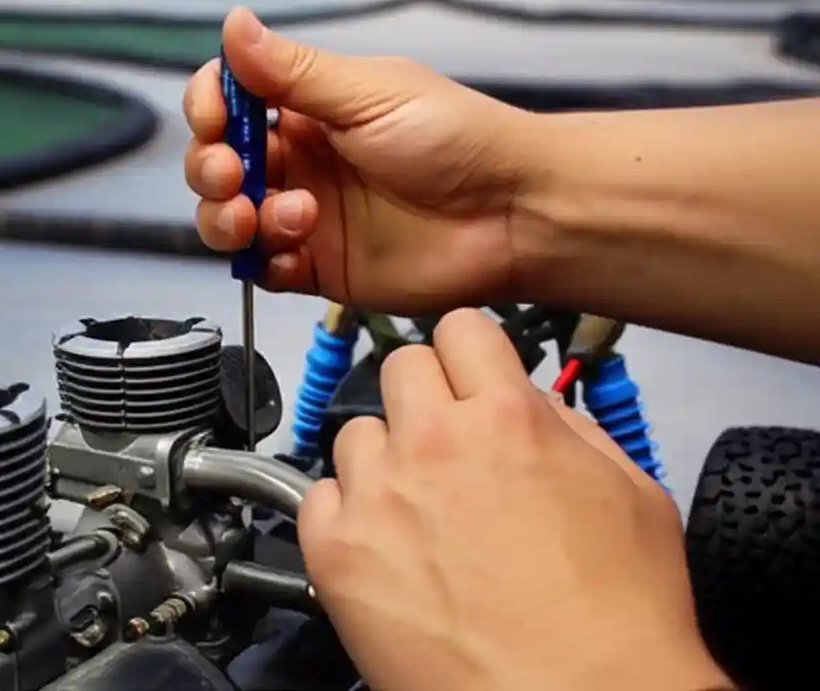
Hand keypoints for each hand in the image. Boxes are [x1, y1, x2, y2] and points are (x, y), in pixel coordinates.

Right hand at [184, 7, 541, 314]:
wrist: (513, 215)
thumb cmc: (463, 143)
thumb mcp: (370, 94)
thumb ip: (293, 71)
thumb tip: (236, 27)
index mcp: (310, 109)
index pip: (229, 102)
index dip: (209, 109)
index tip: (216, 118)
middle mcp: (301, 160)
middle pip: (216, 164)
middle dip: (211, 169)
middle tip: (235, 174)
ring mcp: (307, 215)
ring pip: (229, 220)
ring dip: (231, 218)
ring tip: (273, 215)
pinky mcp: (319, 266)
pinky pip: (264, 269)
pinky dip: (263, 261)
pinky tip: (295, 247)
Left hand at [298, 309, 731, 690]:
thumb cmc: (617, 620)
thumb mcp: (632, 494)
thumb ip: (571, 430)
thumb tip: (531, 405)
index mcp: (507, 416)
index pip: (459, 329)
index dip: (467, 354)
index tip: (465, 376)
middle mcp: (433, 442)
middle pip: (398, 369)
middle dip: (423, 400)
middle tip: (443, 445)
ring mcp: (377, 495)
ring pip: (353, 434)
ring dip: (382, 461)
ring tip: (417, 513)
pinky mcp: (337, 551)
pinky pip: (316, 499)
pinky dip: (342, 517)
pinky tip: (381, 549)